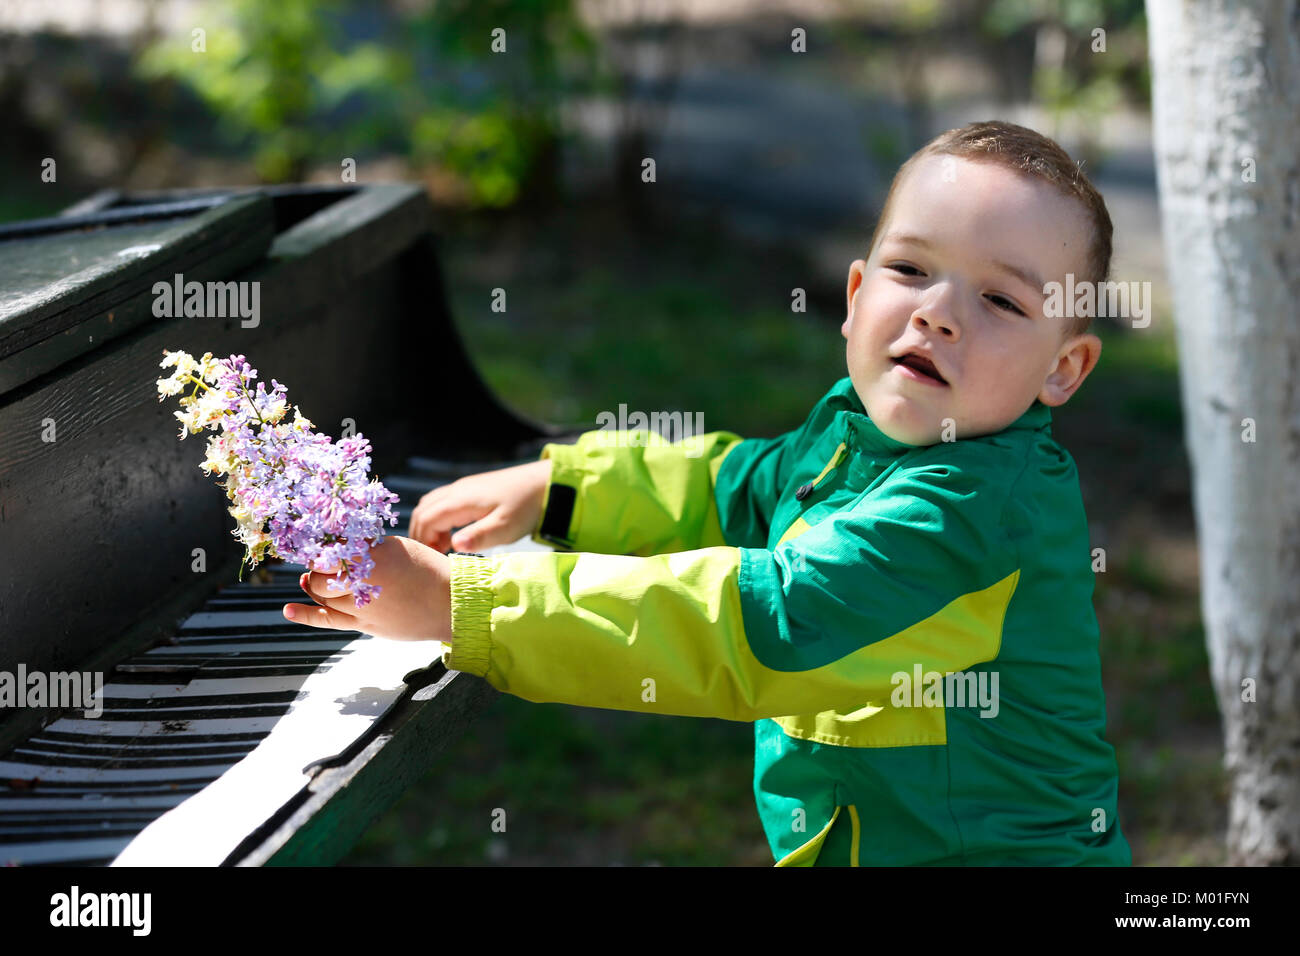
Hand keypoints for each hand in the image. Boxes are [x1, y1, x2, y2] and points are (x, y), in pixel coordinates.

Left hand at [282, 536, 451, 641]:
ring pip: (321, 592)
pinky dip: (305, 615)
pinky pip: (327, 619)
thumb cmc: (429, 572)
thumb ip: (369, 548)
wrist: (451, 605)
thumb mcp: (400, 548)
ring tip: (316, 579)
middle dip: (317, 566)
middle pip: (321, 569)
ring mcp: (362, 603)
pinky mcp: (364, 623)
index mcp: (375, 553)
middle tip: (324, 563)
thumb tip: (338, 547)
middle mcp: (365, 578)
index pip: (334, 546)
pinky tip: (289, 609)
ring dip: (313, 584)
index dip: (323, 545)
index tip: (321, 542)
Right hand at [408, 459, 551, 552]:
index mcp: (461, 500)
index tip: (433, 561)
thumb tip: (453, 546)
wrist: (546, 484)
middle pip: (423, 510)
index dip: (423, 541)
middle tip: (433, 557)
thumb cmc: (526, 508)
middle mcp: (457, 490)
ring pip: (431, 504)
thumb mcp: (504, 528)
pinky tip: (455, 534)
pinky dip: (439, 518)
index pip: (426, 519)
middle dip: (422, 534)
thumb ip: (478, 537)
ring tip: (443, 547)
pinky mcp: (472, 489)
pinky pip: (443, 502)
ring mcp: (464, 487)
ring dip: (430, 526)